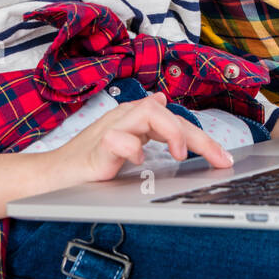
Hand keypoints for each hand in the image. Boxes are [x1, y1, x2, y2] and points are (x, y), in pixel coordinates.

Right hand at [45, 92, 234, 187]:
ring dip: (170, 131)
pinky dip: (131, 148)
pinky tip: (140, 161)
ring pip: (146, 112)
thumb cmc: (89, 163)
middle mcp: (125, 118)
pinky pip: (116, 139)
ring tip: (180, 154)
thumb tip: (164, 101)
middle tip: (218, 160)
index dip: (203, 139)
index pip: (176, 122)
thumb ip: (147, 130)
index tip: (225, 160)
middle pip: (167, 114)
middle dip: (198, 137)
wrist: (53, 177)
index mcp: (135, 120)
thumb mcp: (126, 145)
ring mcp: (109, 130)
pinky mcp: (96, 148)